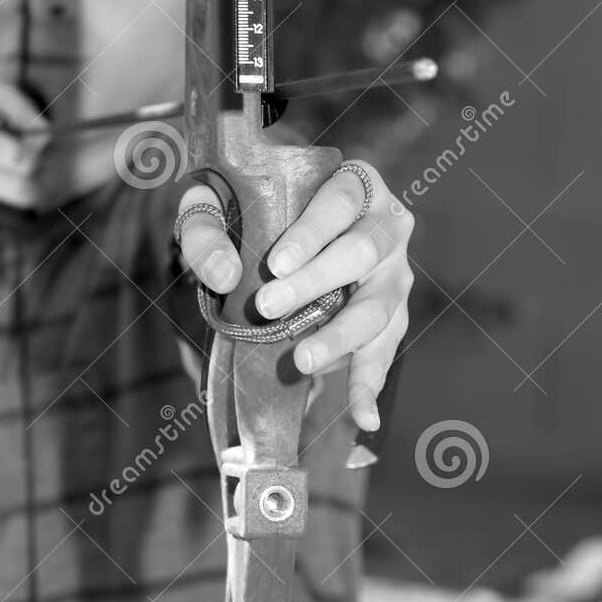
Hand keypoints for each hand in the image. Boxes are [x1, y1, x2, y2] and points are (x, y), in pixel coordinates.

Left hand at [175, 161, 413, 433]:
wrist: (276, 231)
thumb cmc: (250, 209)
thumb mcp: (217, 204)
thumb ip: (207, 230)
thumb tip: (223, 275)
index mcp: (356, 184)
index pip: (340, 202)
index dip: (311, 233)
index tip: (276, 263)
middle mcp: (388, 226)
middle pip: (363, 253)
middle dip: (316, 283)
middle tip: (269, 307)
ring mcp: (394, 275)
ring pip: (378, 308)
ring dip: (341, 338)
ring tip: (303, 361)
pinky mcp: (390, 317)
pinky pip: (383, 351)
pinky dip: (370, 385)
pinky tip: (364, 417)